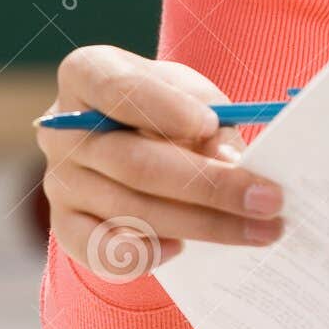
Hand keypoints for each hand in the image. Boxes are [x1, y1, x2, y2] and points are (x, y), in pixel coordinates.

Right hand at [39, 44, 284, 278]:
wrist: (132, 134)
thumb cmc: (168, 104)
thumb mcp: (191, 92)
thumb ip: (210, 119)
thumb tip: (231, 161)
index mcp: (88, 73)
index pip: (117, 88)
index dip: (163, 108)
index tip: (211, 125)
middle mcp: (63, 128)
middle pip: (136, 164)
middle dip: (211, 186)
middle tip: (269, 201)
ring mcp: (59, 180)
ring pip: (132, 211)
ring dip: (203, 226)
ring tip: (259, 231)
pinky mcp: (64, 223)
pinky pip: (100, 251)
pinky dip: (144, 255)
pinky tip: (184, 249)